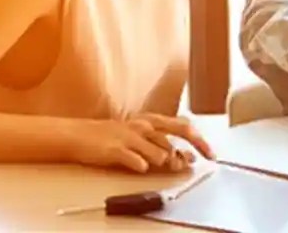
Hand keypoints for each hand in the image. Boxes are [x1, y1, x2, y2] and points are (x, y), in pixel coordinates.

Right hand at [67, 113, 215, 173]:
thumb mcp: (139, 135)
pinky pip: (136, 160)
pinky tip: (141, 167)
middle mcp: (144, 125)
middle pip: (177, 132)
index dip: (200, 140)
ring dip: (165, 161)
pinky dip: (142, 165)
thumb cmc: (111, 136)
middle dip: (193, 147)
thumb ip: (163, 143)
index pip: (184, 126)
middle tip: (197, 162)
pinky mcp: (115, 149)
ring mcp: (130, 136)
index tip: (210, 153)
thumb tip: (188, 155)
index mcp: (152, 120)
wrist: (77, 135)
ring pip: (159, 150)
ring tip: (160, 165)